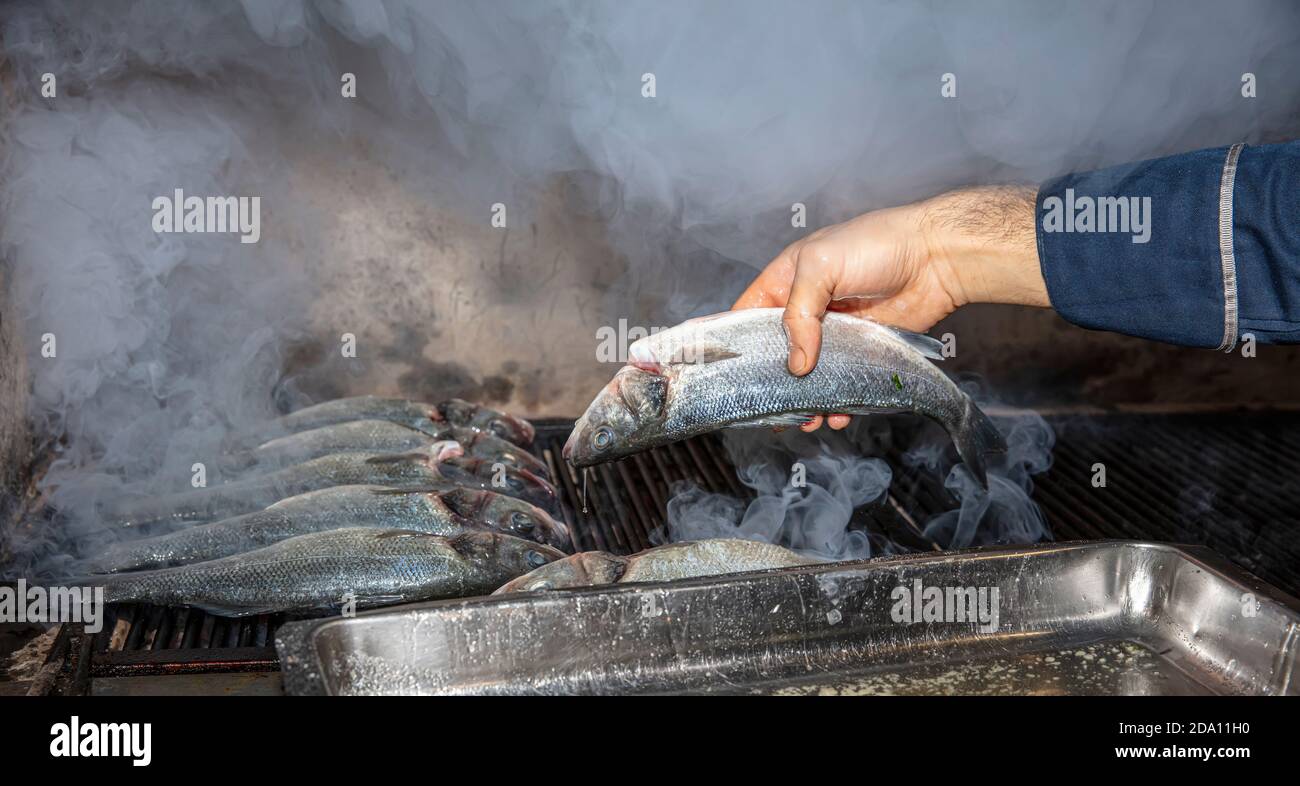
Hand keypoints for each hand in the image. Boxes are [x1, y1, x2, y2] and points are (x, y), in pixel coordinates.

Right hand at [732, 185, 1045, 430]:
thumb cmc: (875, 245)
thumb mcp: (821, 267)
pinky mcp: (863, 351)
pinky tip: (838, 413)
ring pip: (809, 375)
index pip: (748, 316)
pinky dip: (839, 401)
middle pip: (777, 354)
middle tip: (772, 409)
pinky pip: (843, 381)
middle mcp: (805, 310)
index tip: (729, 375)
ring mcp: (834, 333)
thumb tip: (796, 365)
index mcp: (785, 282)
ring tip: (808, 420)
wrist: (935, 257)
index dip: (737, 344)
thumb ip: (799, 315)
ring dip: (806, 399)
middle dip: (774, 383)